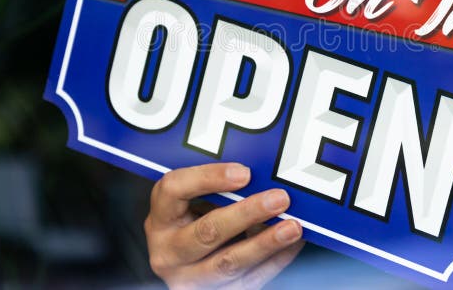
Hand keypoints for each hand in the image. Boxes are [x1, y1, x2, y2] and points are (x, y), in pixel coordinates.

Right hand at [144, 162, 303, 288]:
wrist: (186, 265)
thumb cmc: (194, 222)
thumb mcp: (194, 202)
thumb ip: (217, 187)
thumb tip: (262, 173)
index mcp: (160, 219)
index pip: (174, 190)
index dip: (209, 178)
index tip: (244, 173)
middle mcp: (168, 252)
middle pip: (207, 231)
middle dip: (247, 213)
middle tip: (279, 199)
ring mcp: (189, 279)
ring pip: (228, 263)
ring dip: (265, 243)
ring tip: (292, 227)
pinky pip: (247, 282)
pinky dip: (273, 262)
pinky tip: (291, 246)